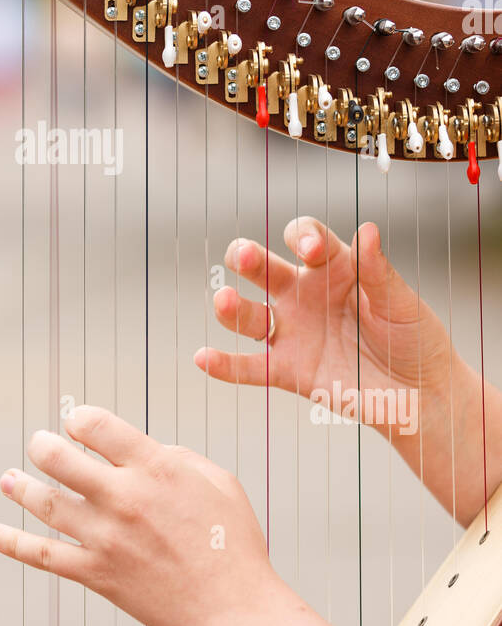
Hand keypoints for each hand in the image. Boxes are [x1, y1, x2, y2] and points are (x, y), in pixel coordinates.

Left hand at [0, 405, 277, 625]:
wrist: (233, 610)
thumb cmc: (233, 543)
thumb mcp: (218, 481)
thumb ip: (176, 457)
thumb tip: (143, 450)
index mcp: (155, 468)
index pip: (95, 425)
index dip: (80, 418)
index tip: (79, 424)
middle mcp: (123, 498)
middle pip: (60, 458)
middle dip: (43, 445)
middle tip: (40, 445)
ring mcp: (106, 538)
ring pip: (46, 503)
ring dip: (20, 487)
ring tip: (8, 479)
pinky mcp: (96, 575)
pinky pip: (44, 556)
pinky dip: (11, 543)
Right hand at [195, 217, 498, 521]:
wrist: (421, 395)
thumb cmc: (415, 339)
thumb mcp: (402, 302)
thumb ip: (379, 271)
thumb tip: (368, 229)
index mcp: (333, 268)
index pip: (305, 238)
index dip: (302, 236)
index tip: (310, 248)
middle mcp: (304, 295)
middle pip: (263, 268)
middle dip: (248, 258)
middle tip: (245, 257)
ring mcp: (292, 332)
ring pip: (249, 314)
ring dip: (231, 306)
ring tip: (223, 302)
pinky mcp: (288, 371)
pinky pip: (249, 367)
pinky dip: (224, 365)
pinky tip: (203, 358)